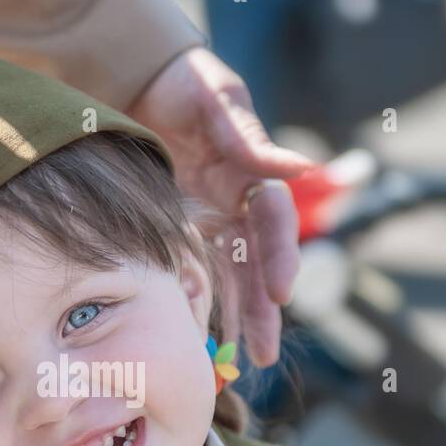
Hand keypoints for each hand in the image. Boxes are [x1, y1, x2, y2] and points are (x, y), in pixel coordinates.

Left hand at [127, 46, 311, 366]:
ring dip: (240, 320)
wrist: (144, 81)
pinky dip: (203, 305)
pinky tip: (203, 341)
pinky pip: (197, 273)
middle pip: (257, 262)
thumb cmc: (186, 84)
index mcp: (252, 174)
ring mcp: (212, 219)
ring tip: (243, 364)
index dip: (279, 256)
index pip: (272, 220)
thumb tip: (302, 168)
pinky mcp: (184, 230)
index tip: (281, 292)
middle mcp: (238, 203)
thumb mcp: (215, 100)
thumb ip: (247, 135)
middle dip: (263, 309)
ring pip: (232, 277)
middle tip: (265, 352)